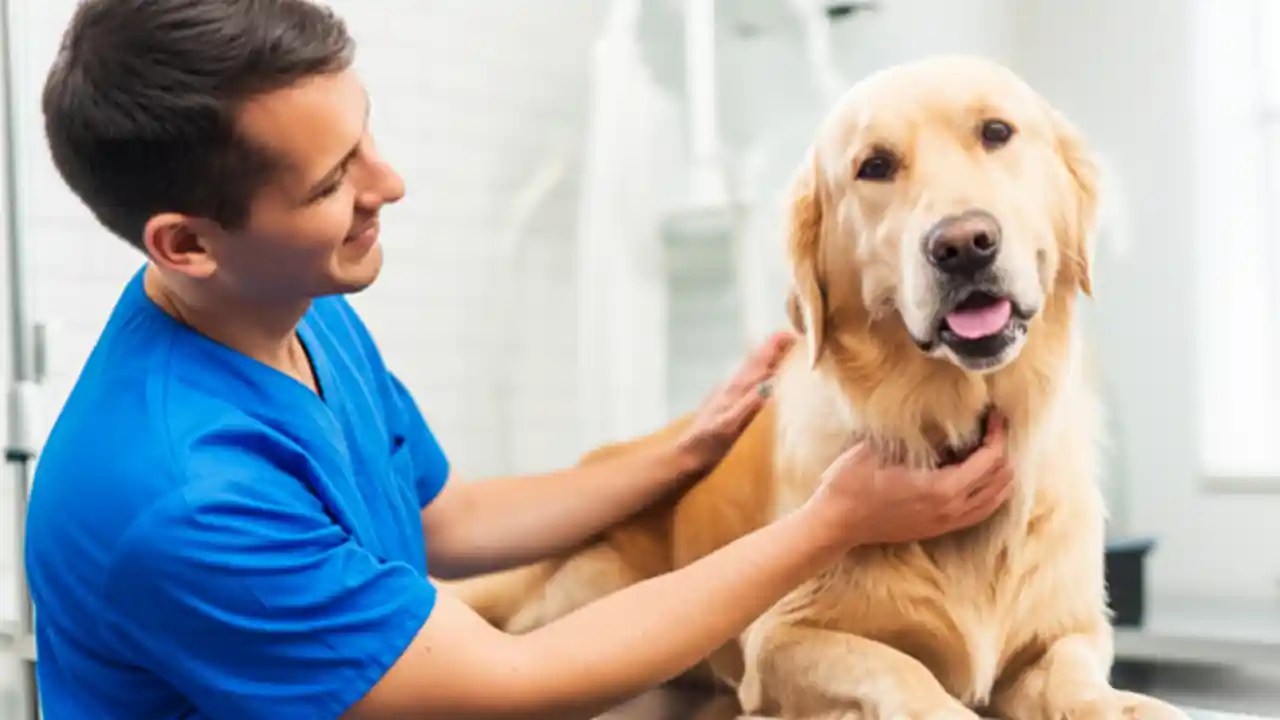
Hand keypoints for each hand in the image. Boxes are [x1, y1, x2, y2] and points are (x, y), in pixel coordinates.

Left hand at [674, 331, 796, 474]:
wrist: (685, 457)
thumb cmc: (707, 445)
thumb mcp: (730, 426)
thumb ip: (749, 404)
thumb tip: (771, 383)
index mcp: (736, 388)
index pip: (759, 357)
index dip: (776, 342)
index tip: (797, 334)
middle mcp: (733, 386)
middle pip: (758, 358)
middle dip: (778, 347)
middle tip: (801, 342)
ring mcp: (729, 394)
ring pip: (754, 369)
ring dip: (771, 359)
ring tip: (791, 356)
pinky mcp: (727, 405)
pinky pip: (750, 382)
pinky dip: (764, 376)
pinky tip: (769, 383)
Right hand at [804, 412, 1014, 548]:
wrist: (837, 523)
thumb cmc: (852, 484)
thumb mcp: (881, 449)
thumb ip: (918, 437)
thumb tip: (945, 423)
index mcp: (942, 488)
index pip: (989, 460)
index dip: (998, 435)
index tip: (995, 416)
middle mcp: (951, 509)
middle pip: (998, 480)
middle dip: (1002, 451)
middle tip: (994, 428)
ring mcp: (945, 522)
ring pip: (994, 501)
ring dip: (1000, 475)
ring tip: (994, 451)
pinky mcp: (937, 529)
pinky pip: (979, 513)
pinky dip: (990, 495)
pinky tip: (983, 482)